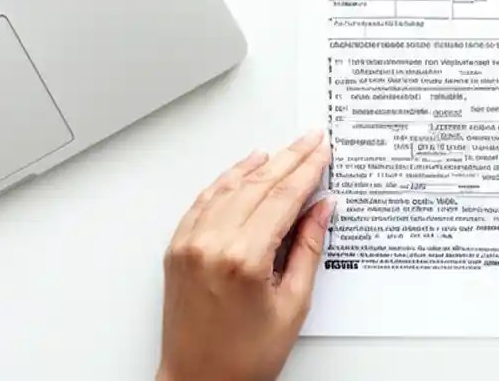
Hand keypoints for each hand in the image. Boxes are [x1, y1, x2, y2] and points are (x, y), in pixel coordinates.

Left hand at [158, 131, 334, 380]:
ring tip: (281, 151)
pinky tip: (241, 171)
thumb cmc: (244, 357)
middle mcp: (211, 244)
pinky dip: (224, 182)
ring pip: (228, 188)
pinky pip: (203, 203)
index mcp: (243, 259)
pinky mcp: (176, 249)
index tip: (322, 153)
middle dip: (289, 160)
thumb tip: (321, 208)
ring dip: (257, 166)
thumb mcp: (292, 304)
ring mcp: (189, 244)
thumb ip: (308, 249)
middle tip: (310, 141)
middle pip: (258, 185)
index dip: (307, 171)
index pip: (283, 198)